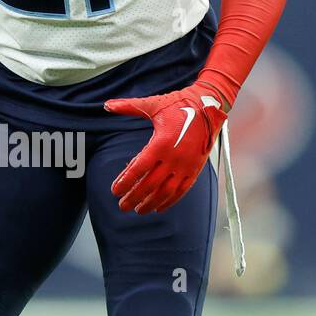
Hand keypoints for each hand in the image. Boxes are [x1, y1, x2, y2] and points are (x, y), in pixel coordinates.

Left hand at [104, 81, 226, 213]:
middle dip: (134, 197)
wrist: (209, 106)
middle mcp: (174, 157)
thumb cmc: (178, 104)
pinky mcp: (195, 169)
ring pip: (166, 191)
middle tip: (122, 206)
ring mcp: (186, 165)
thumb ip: (128, 107)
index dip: (125, 181)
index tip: (115, 191)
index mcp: (161, 142)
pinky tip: (158, 208)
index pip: (139, 168)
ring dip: (150, 203)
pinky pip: (182, 190)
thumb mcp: (152, 104)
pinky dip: (169, 201)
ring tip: (138, 210)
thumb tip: (106, 105)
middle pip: (150, 184)